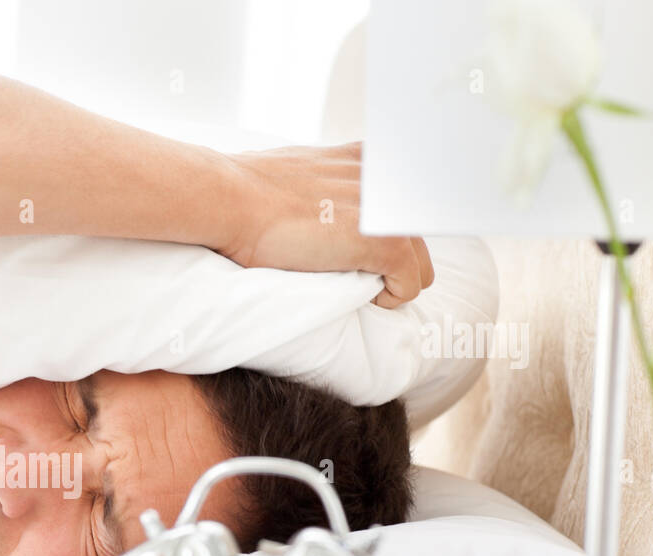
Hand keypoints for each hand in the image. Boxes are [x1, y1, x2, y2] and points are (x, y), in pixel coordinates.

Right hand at [220, 141, 433, 308]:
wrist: (231, 198)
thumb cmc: (246, 192)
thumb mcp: (297, 171)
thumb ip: (324, 182)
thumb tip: (317, 204)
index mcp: (364, 160)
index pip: (400, 202)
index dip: (382, 231)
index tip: (353, 248)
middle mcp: (386, 180)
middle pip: (416, 234)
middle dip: (392, 260)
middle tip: (355, 275)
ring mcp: (388, 211)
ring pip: (421, 263)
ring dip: (392, 281)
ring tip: (357, 287)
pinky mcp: (382, 242)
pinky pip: (409, 284)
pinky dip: (390, 299)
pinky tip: (364, 298)